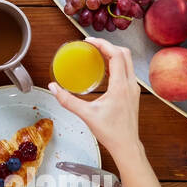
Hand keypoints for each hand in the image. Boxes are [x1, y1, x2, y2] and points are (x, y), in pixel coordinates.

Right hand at [49, 38, 141, 154]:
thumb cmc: (111, 132)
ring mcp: (133, 89)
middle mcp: (130, 85)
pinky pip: (126, 71)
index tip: (89, 41)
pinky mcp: (132, 93)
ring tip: (97, 53)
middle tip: (92, 45)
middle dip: (108, 45)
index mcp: (121, 86)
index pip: (116, 55)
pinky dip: (116, 64)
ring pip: (127, 61)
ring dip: (114, 53)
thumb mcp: (86, 115)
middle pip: (124, 54)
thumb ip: (68, 101)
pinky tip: (104, 69)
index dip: (103, 44)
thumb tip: (53, 88)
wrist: (126, 145)